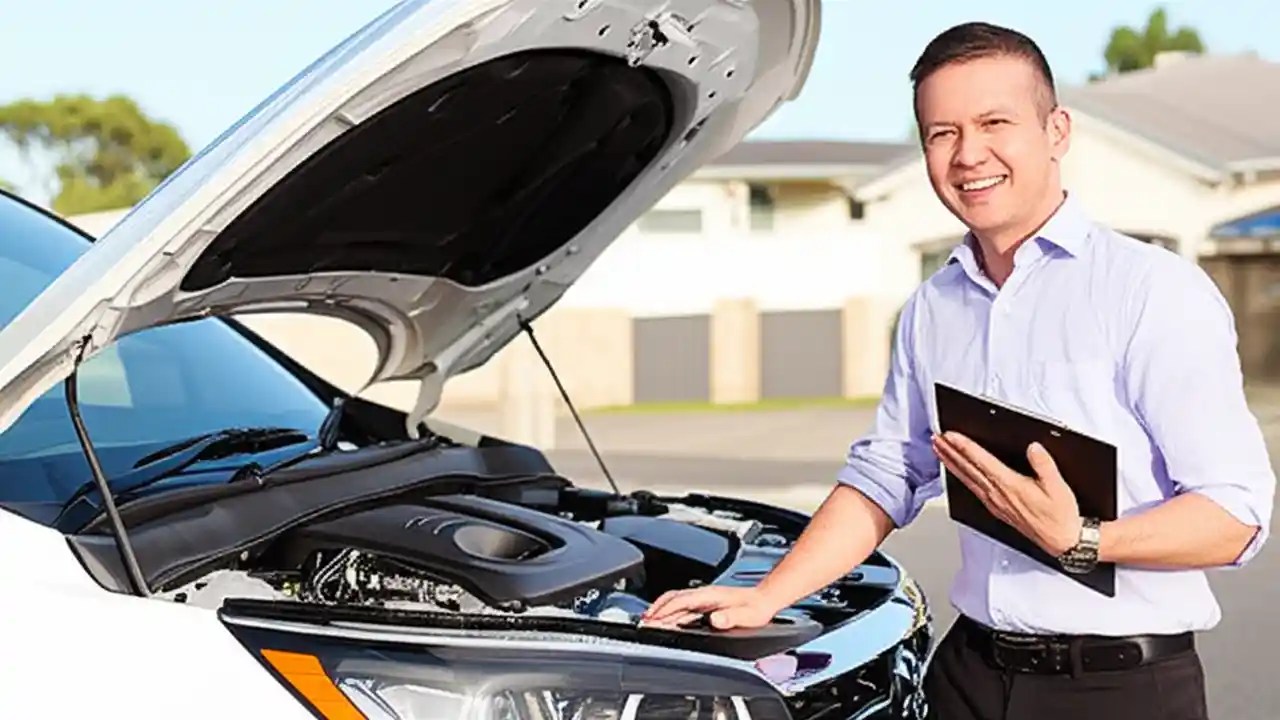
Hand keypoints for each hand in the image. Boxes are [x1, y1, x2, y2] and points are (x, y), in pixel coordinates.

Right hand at [639, 585, 778, 629]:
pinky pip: (682, 606)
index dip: (664, 610)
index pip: (680, 601)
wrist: (765, 598)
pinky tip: (669, 621)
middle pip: (672, 599)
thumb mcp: (747, 615)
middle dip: (656, 609)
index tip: (652, 619)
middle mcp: (704, 595)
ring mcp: (704, 598)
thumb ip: (731, 617)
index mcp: (710, 596)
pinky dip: (670, 612)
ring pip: (675, 601)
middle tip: (643, 622)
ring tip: (650, 621)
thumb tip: (715, 619)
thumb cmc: (757, 607)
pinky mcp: (706, 603)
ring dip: (661, 610)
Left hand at [932, 431, 1081, 555]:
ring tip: (939, 451)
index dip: (964, 447)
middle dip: (950, 452)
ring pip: (967, 479)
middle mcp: (997, 494)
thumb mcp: (1058, 487)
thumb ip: (1044, 465)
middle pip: (968, 469)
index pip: (981, 462)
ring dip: (951, 463)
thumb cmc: (1059, 516)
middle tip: (936, 438)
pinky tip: (957, 473)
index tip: (950, 436)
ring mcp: (994, 503)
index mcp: (1010, 486)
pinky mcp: (996, 509)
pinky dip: (962, 477)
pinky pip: (973, 489)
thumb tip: (1033, 448)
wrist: (1061, 542)